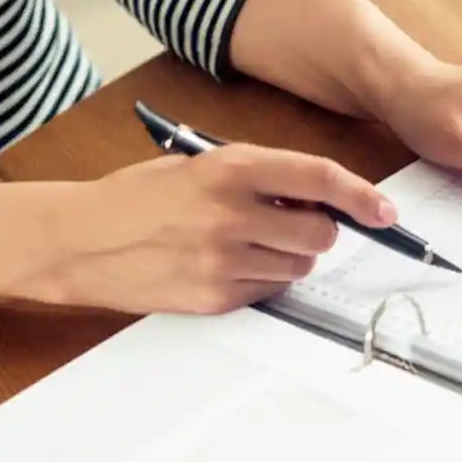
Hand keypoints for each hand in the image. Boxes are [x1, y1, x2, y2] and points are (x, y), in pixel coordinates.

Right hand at [33, 145, 394, 313]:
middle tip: (287, 225)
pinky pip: (269, 293)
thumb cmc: (138, 197)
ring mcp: (224, 260)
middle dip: (316, 231)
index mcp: (228, 168)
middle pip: (321, 234)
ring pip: (299, 268)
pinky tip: (224, 266)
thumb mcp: (196, 164)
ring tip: (243, 245)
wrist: (78, 239)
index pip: (318, 179)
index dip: (361, 196)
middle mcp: (231, 213)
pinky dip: (260, 281)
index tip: (384, 211)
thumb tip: (321, 194)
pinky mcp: (216, 297)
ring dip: (287, 258)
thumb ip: (258, 176)